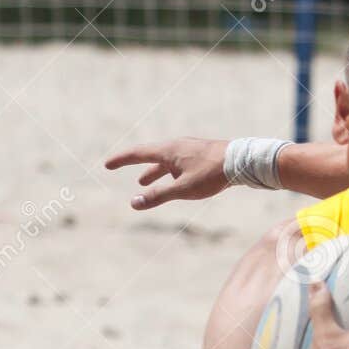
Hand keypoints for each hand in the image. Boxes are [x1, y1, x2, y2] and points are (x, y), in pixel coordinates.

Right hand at [105, 138, 229, 209]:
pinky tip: (174, 181)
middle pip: (149, 155)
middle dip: (134, 165)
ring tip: (144, 182)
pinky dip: (169, 173)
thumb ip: (158, 196)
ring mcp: (188, 149)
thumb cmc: (212, 174)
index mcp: (168, 150)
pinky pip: (177, 163)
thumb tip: (134, 202)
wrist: (240, 161)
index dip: (121, 159)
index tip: (107, 164)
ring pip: (164, 161)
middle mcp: (175, 146)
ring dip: (153, 172)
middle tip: (120, 170)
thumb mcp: (183, 189)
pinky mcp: (199, 154)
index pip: (137, 153)